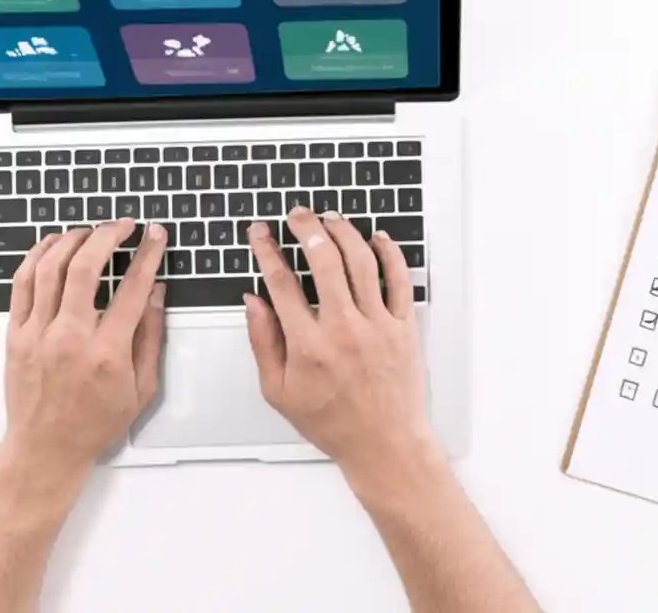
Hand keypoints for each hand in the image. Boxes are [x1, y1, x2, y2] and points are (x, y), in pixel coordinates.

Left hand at [0, 219, 167, 477]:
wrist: (46, 448)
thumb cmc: (95, 423)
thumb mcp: (142, 388)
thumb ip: (150, 336)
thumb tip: (156, 293)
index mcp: (107, 353)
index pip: (132, 288)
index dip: (148, 255)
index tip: (155, 236)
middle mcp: (70, 338)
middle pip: (85, 267)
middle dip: (107, 235)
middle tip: (123, 225)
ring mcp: (38, 334)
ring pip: (50, 269)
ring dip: (72, 240)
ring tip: (90, 230)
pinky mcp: (15, 335)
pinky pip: (22, 284)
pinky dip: (37, 257)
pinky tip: (52, 245)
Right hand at [244, 208, 437, 495]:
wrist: (384, 443)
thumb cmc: (332, 422)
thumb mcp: (280, 391)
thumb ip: (263, 343)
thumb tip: (253, 301)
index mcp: (308, 345)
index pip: (281, 283)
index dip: (267, 251)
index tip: (261, 234)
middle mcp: (344, 329)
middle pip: (324, 260)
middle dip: (306, 228)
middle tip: (296, 214)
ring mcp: (378, 325)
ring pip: (361, 262)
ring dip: (343, 232)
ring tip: (330, 218)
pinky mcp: (404, 327)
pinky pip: (399, 280)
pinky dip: (389, 253)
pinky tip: (376, 238)